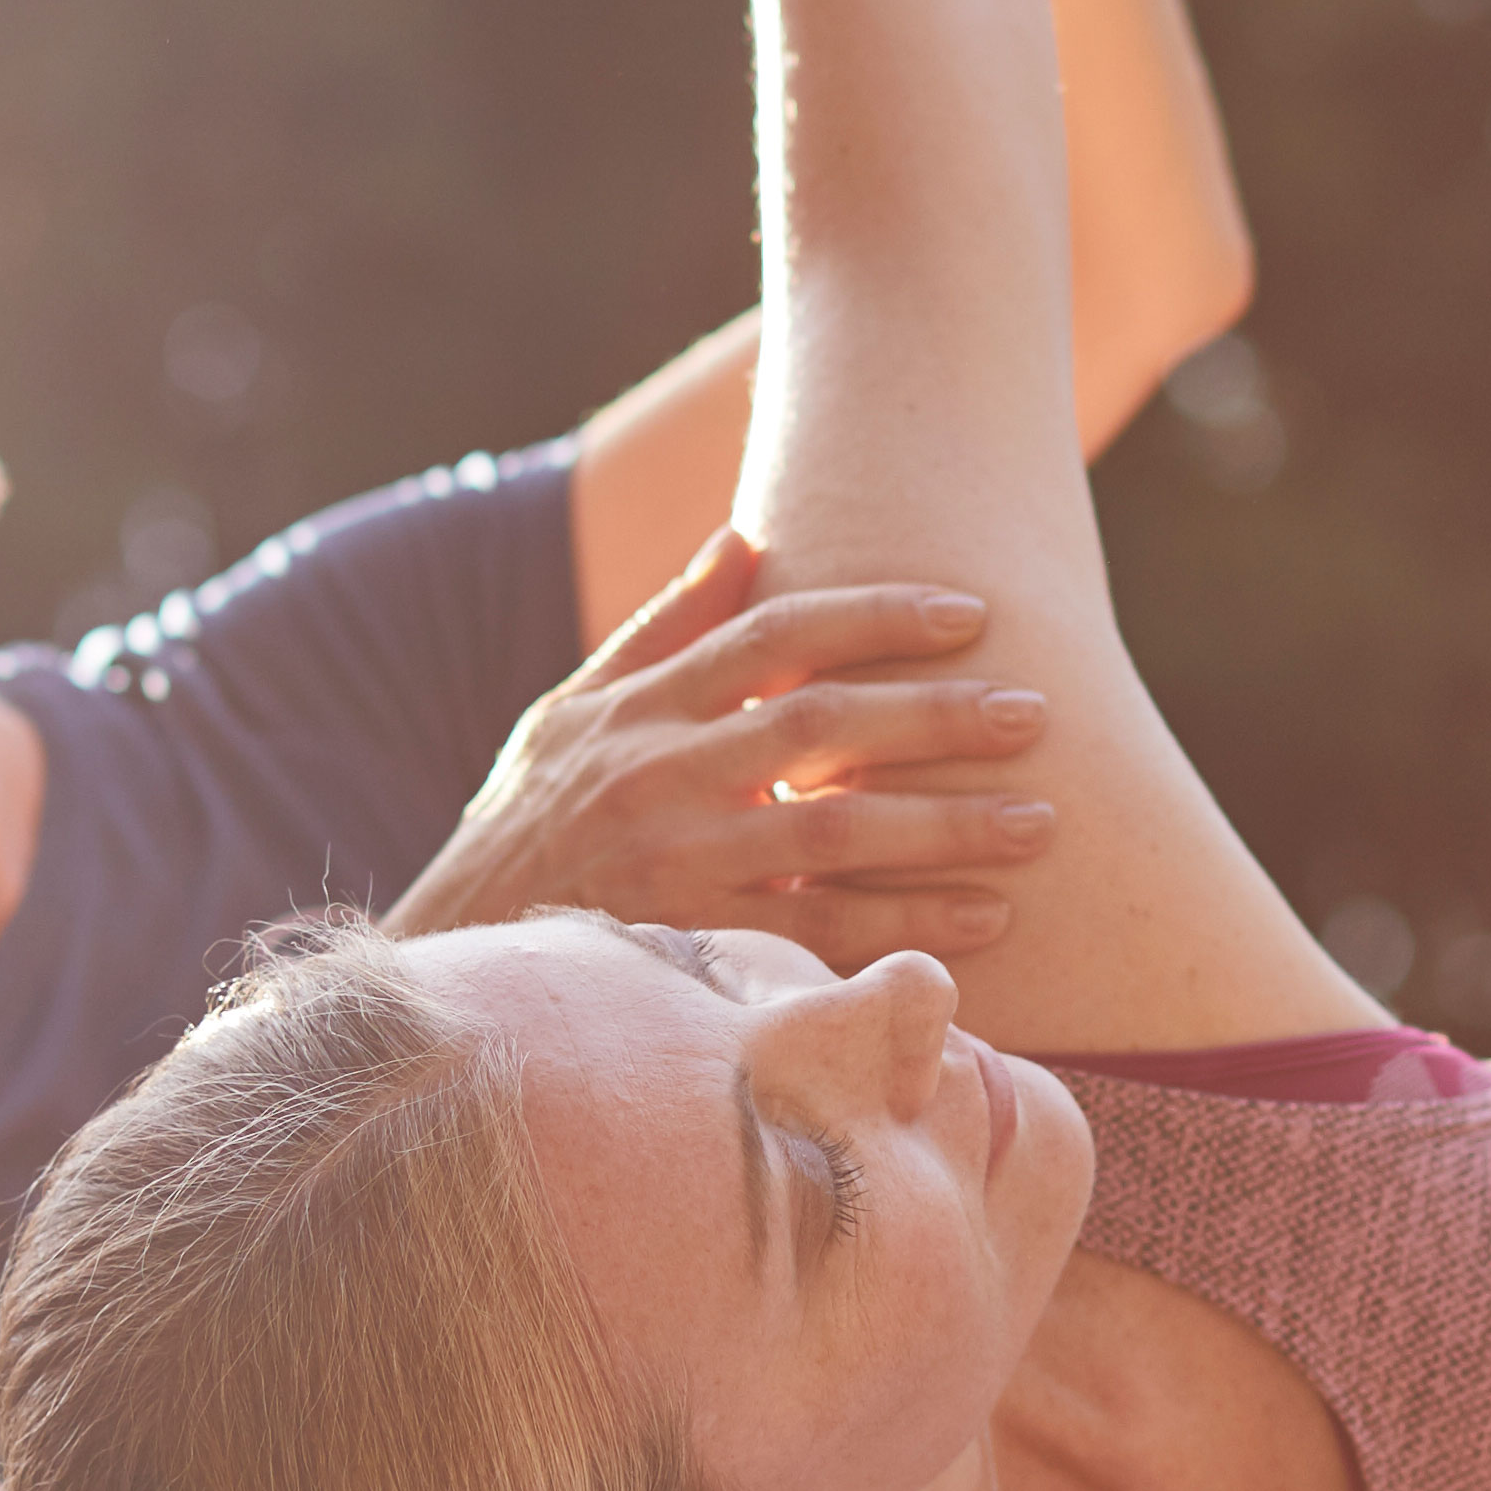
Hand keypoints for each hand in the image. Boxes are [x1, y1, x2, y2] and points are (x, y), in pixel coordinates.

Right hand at [394, 530, 1057, 965]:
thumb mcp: (571, 715)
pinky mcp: (692, 949)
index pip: (772, 636)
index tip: (969, 614)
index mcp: (639, 707)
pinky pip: (820, 934)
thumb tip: (743, 538)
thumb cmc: (530, 823)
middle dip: (936, 716)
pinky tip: (984, 919)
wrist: (452, 952)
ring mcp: (675, 866)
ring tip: (1038, 821)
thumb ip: (665, 630)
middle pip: (820, 726)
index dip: (875, 616)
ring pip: (832, 831)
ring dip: (946, 826)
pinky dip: (907, 927)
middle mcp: (657, 775)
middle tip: (1034, 712)